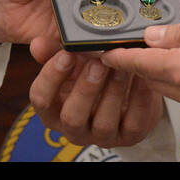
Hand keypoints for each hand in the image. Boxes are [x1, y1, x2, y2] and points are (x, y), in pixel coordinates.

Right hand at [28, 49, 164, 148]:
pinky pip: (135, 122)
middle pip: (72, 117)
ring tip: (122, 66)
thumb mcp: (71, 62)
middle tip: (98, 62)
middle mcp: (74, 128)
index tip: (66, 54)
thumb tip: (37, 44)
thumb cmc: (92, 75)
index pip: (41, 99)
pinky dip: (139, 99)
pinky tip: (142, 77)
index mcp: (53, 109)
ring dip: (113, 92)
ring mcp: (102, 136)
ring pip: (103, 123)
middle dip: (85, 89)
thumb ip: (53, 51)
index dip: (51, 77)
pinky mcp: (129, 136)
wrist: (124, 93)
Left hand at [100, 9, 179, 118]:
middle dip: (138, 63)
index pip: (143, 64)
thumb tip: (154, 36)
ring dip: (159, 73)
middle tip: (127, 45)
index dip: (120, 57)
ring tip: (155, 51)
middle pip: (152, 79)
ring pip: (169, 89)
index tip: (104, 52)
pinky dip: (179, 81)